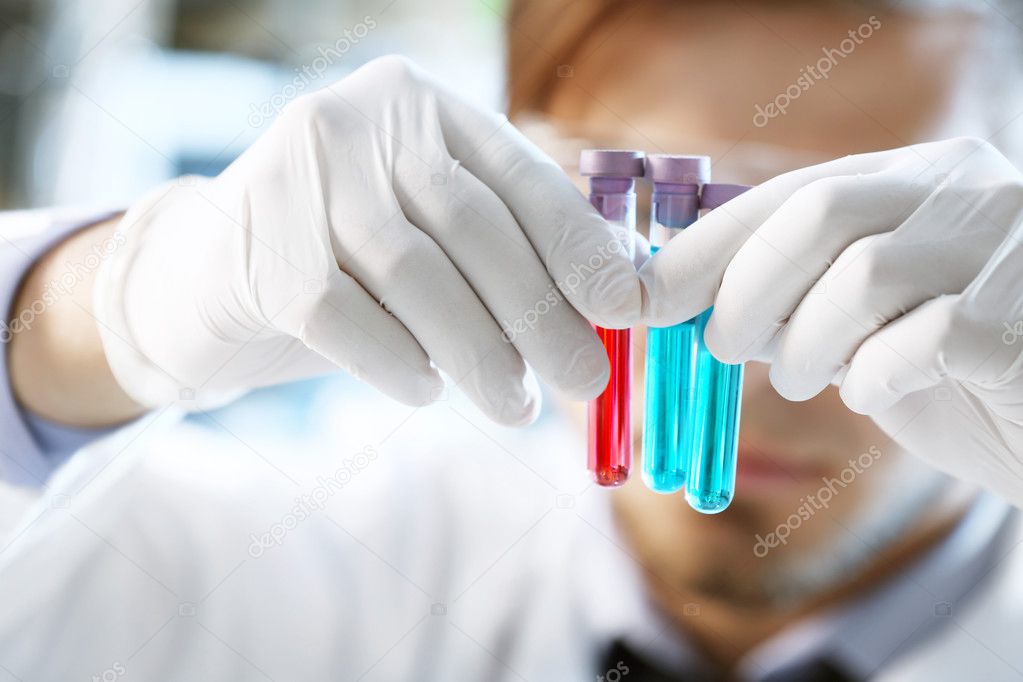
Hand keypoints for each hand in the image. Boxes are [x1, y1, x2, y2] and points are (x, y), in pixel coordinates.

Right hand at [94, 56, 639, 425]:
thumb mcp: (428, 232)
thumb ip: (508, 249)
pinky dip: (395, 362)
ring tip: (513, 406)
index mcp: (422, 108)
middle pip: (472, 226)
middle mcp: (361, 121)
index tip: (627, 312)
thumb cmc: (346, 260)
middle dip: (539, 314)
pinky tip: (424, 391)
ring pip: (414, 274)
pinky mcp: (256, 244)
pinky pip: (344, 317)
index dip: (580, 248)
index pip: (520, 175)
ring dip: (478, 352)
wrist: (208, 275)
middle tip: (583, 380)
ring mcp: (299, 175)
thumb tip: (615, 298)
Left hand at [640, 137, 1022, 502]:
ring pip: (863, 276)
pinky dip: (874, 378)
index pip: (793, 192)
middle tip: (719, 346)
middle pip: (821, 213)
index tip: (647, 293)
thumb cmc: (949, 377)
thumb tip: (686, 301)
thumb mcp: (857, 327)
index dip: (711, 243)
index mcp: (915, 179)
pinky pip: (922, 338)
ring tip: (803, 379)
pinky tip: (878, 392)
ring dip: (806, 345)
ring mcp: (1008, 240)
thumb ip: (792, 302)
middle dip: (746, 289)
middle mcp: (965, 188)